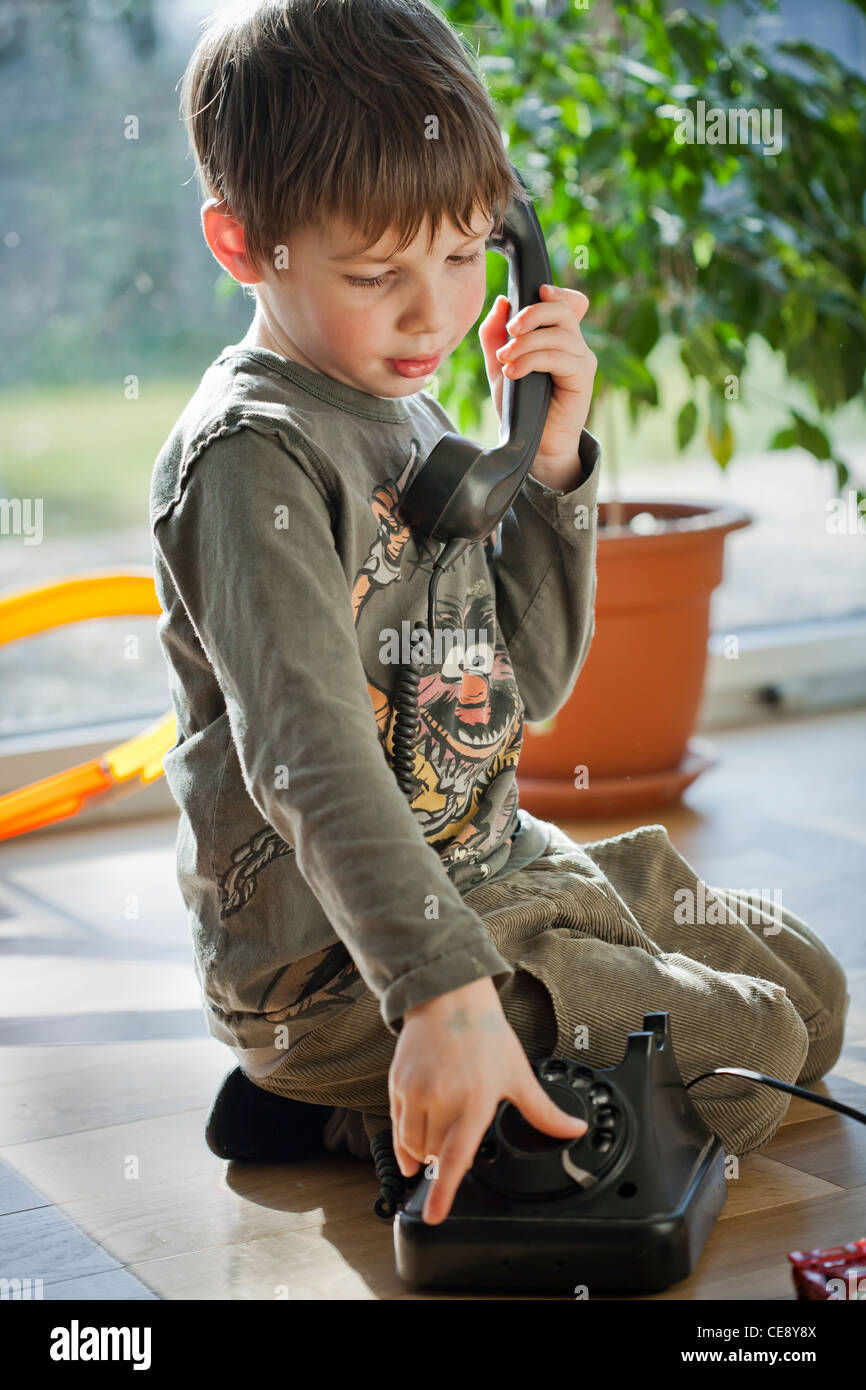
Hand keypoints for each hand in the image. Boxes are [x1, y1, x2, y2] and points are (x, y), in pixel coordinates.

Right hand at [389, 975, 587, 1224]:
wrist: (449, 998)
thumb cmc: (484, 1033)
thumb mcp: (519, 1074)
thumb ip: (543, 1112)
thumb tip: (575, 1130)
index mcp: (474, 1101)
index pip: (456, 1158)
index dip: (445, 1192)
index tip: (437, 1215)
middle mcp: (441, 1100)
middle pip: (435, 1155)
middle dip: (446, 1158)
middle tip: (459, 1140)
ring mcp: (415, 1093)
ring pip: (413, 1145)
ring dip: (424, 1152)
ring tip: (439, 1140)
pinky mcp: (397, 1085)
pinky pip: (396, 1127)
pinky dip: (405, 1141)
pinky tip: (414, 1142)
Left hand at [478, 284, 597, 491]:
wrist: (531, 443)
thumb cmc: (519, 405)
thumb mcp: (499, 365)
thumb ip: (495, 334)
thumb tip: (501, 301)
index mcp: (557, 337)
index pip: (570, 302)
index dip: (557, 291)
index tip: (536, 291)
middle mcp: (574, 344)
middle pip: (563, 309)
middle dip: (533, 313)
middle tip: (510, 331)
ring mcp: (581, 360)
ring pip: (559, 333)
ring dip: (526, 343)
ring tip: (506, 360)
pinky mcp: (582, 377)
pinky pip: (559, 357)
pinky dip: (533, 360)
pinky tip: (515, 373)